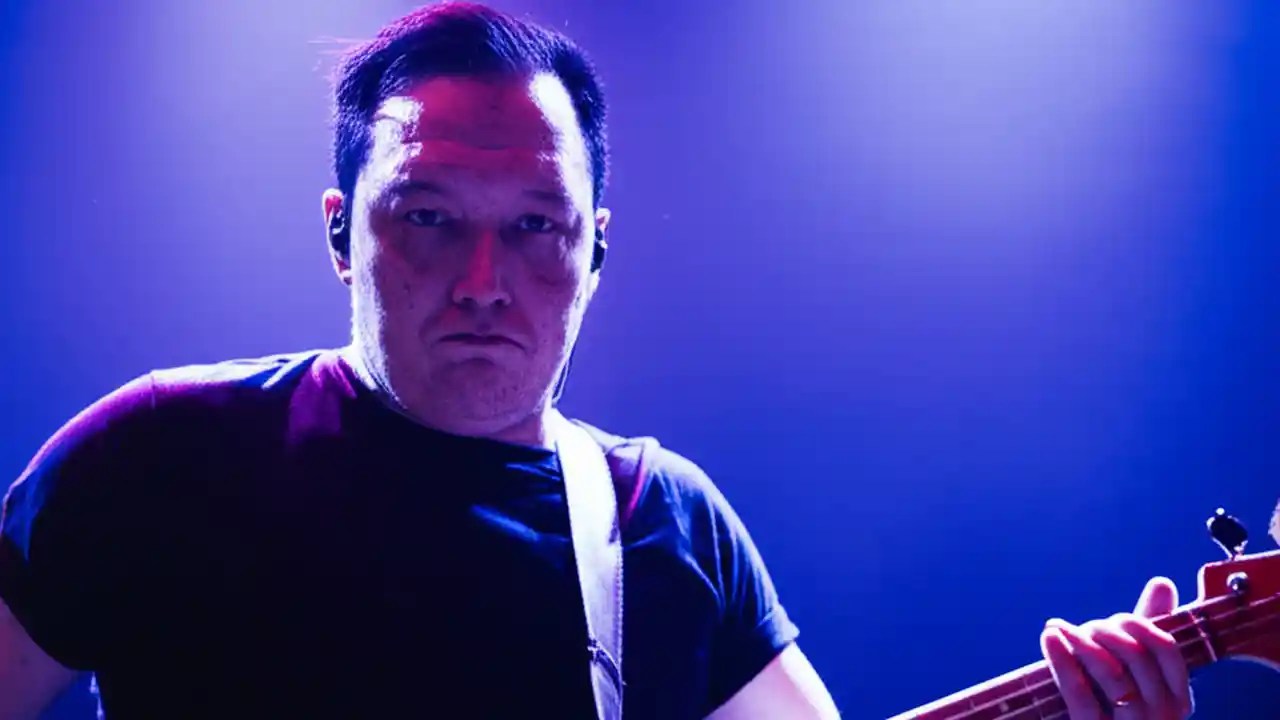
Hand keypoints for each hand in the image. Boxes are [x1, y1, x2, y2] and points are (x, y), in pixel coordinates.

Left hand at [1039, 576, 1193, 718]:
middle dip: (1106, 631)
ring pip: (1111, 674)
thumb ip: (1148, 630)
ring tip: (1057, 627)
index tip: (1118, 619)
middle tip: (1084, 626)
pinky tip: (1049, 637)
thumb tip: (1163, 582)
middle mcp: (1162, 717)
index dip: (1140, 624)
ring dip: (1081, 641)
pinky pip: (1080, 696)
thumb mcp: (1134, 669)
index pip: (1166, 648)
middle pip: (1136, 656)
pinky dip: (1062, 661)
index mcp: (1178, 699)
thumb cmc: (1112, 702)